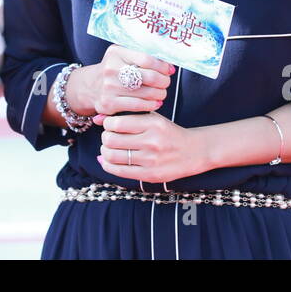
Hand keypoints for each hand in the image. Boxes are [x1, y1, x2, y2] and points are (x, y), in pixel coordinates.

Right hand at [68, 44, 173, 116]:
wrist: (89, 86)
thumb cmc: (113, 70)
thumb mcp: (122, 55)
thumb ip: (142, 55)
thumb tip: (167, 64)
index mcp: (116, 53)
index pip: (147, 59)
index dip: (162, 66)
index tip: (168, 70)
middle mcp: (111, 69)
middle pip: (149, 77)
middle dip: (163, 81)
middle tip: (166, 82)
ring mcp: (109, 87)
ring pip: (146, 92)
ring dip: (160, 94)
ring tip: (161, 93)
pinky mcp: (109, 104)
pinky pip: (138, 106)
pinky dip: (151, 104)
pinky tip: (155, 102)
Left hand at [94, 111, 208, 183]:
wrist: (193, 151)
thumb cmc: (167, 132)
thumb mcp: (151, 118)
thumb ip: (126, 116)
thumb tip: (97, 118)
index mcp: (153, 123)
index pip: (116, 123)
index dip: (108, 124)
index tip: (111, 125)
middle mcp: (152, 141)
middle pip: (111, 140)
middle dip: (105, 138)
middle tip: (108, 137)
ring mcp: (151, 160)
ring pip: (112, 156)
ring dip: (105, 151)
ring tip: (109, 148)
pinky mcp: (150, 175)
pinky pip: (119, 171)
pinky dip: (107, 165)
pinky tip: (107, 160)